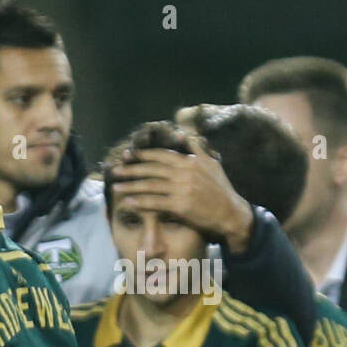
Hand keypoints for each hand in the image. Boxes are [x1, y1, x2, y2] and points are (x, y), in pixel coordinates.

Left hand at [111, 139, 254, 252]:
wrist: (231, 212)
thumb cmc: (220, 189)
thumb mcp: (212, 163)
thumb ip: (196, 148)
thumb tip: (184, 134)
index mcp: (190, 161)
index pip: (161, 155)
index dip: (143, 155)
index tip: (128, 155)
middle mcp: (185, 172)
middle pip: (152, 169)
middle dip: (131, 169)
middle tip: (115, 170)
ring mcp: (182, 189)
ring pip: (151, 185)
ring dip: (131, 185)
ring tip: (116, 186)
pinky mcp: (181, 205)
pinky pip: (155, 203)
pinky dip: (140, 202)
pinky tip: (128, 202)